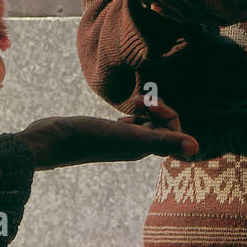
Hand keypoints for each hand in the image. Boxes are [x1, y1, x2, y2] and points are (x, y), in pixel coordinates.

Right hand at [16, 100, 198, 171]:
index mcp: (143, 149)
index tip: (149, 102)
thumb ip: (162, 141)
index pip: (173, 131)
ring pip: (147, 124)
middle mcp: (135, 147)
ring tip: (134, 100)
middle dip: (158, 108)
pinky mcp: (105, 132)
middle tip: (141, 97)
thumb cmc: (88, 138)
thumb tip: (197, 148)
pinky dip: (135, 112)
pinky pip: (132, 123)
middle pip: (162, 126)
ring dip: (147, 108)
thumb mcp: (128, 136)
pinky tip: (126, 107)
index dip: (167, 113)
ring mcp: (120, 141)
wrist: (49, 140)